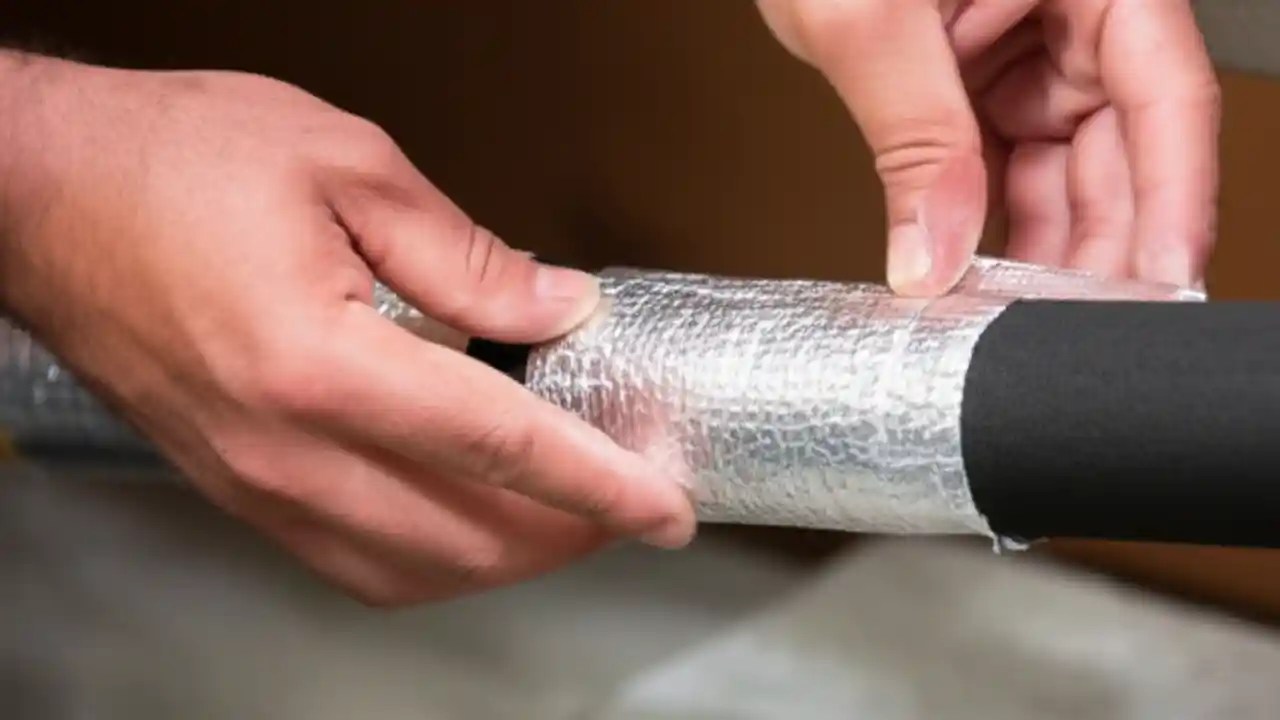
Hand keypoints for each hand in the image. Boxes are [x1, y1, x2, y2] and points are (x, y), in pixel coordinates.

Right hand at [0, 54, 694, 605]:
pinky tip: (474, 521)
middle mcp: (285, 448)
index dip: (600, 483)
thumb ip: (464, 253)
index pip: (500, 447)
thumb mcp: (344, 165)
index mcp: (320, 364)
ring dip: (510, 557)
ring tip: (570, 513)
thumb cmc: (172, 161)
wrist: (42, 196)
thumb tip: (554, 308)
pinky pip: (353, 563)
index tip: (667, 505)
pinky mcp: (237, 489)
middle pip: (469, 533)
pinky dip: (435, 560)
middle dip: (572, 529)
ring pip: (414, 571)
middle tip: (634, 497)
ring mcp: (254, 484)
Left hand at [760, 0, 1219, 294]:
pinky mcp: (982, 72)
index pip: (1167, 98)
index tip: (1157, 285)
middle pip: (1122, 148)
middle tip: (1067, 326)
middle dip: (1099, 246)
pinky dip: (991, 217)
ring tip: (1018, 315)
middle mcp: (1075, 10)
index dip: (1174, 202)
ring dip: (1046, 245)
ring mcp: (1030, 44)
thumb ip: (913, 132)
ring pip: (1066, 167)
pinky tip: (981, 271)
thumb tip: (935, 250)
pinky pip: (1008, 159)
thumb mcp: (867, 17)